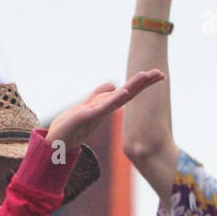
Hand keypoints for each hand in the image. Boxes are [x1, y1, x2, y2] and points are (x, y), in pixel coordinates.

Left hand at [47, 70, 164, 159]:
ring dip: (132, 87)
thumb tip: (113, 84)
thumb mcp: (88, 105)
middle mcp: (104, 109)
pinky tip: (123, 92)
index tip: (158, 74)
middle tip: (161, 73)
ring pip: (118, 99)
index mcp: (106, 105)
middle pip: (128, 93)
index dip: (142, 83)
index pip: (128, 92)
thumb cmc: (71, 126)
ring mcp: (96, 113)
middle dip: (144, 83)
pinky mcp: (86, 117)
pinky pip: (102, 107)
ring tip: (145, 75)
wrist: (55, 142)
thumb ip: (99, 95)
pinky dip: (113, 100)